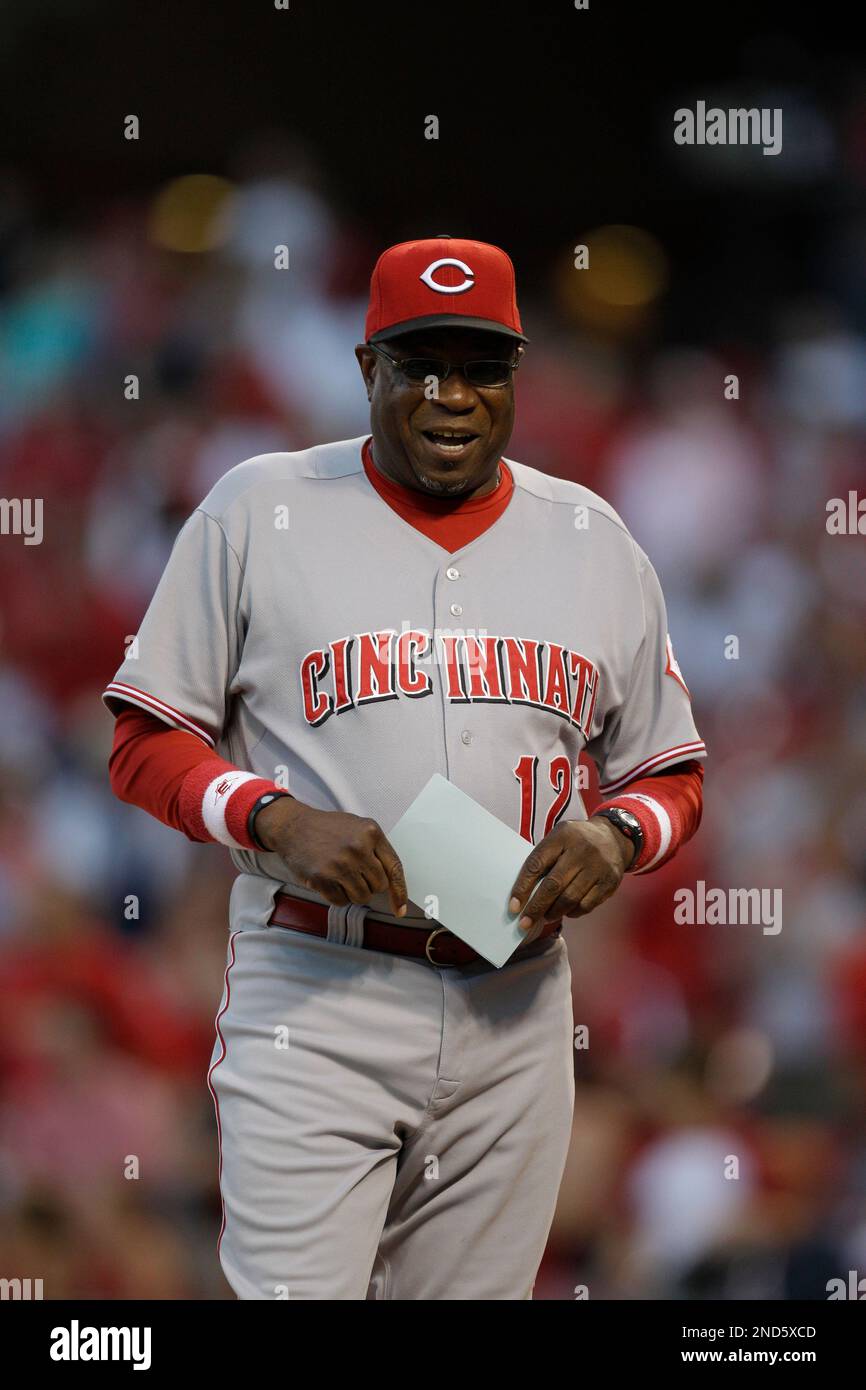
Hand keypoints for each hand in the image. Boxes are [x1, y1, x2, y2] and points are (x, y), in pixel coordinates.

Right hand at [255, 797, 407, 917]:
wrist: (294, 827)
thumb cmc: (328, 828)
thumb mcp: (358, 827)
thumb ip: (376, 849)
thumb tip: (392, 882)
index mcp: (371, 833)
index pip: (394, 868)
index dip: (400, 892)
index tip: (401, 909)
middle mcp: (358, 848)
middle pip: (378, 886)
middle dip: (369, 885)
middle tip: (354, 873)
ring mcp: (340, 864)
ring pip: (362, 897)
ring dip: (353, 892)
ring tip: (341, 876)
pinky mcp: (323, 877)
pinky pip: (341, 901)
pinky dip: (337, 896)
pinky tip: (329, 880)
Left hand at [508, 817, 634, 941]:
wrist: (614, 839)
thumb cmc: (576, 842)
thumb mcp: (558, 839)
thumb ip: (543, 860)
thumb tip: (522, 894)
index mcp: (562, 836)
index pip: (536, 864)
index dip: (522, 888)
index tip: (513, 906)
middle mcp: (581, 850)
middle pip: (553, 885)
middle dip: (536, 907)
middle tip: (525, 923)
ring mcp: (598, 867)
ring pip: (570, 899)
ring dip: (553, 912)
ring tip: (544, 917)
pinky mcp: (609, 883)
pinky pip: (586, 905)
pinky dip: (571, 912)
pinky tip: (566, 911)